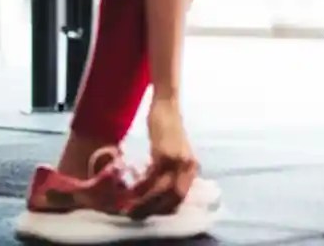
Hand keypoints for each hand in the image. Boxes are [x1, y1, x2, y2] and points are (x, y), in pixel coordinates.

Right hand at [126, 97, 197, 219]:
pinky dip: (141, 188)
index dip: (166, 209)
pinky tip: (132, 190)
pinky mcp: (164, 155)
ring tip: (130, 208)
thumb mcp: (176, 152)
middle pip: (175, 198)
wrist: (167, 107)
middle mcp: (188, 166)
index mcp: (193, 167)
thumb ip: (173, 170)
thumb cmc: (168, 129)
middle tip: (137, 215)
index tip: (151, 215)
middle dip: (156, 210)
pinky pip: (152, 179)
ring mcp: (177, 161)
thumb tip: (159, 190)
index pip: (183, 197)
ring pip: (162, 192)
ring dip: (145, 203)